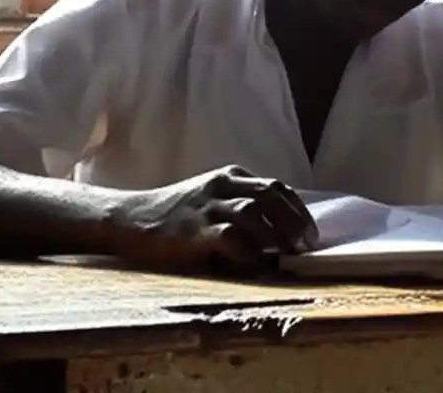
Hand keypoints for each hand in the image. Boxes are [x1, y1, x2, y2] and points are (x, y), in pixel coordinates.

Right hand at [115, 165, 318, 273]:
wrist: (132, 219)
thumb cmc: (176, 215)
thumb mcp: (211, 198)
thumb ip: (241, 206)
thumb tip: (280, 232)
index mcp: (230, 176)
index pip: (276, 186)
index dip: (298, 210)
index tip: (310, 233)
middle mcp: (222, 185)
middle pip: (272, 194)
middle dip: (294, 220)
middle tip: (305, 245)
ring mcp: (208, 206)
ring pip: (254, 212)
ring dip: (276, 235)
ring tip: (285, 255)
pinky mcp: (195, 230)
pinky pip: (231, 238)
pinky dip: (248, 254)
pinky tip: (253, 266)